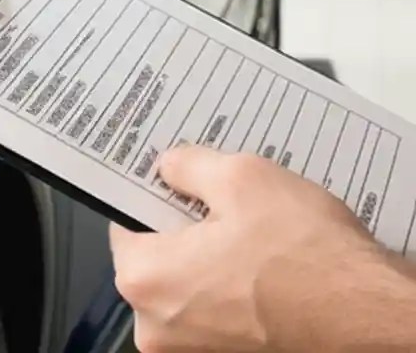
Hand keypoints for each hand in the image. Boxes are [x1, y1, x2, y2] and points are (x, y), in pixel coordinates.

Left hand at [111, 145, 414, 351]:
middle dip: (186, 232)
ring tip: (256, 239)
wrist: (373, 321)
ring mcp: (191, 352)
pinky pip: (215, 315)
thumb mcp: (243, 178)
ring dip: (212, 263)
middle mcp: (156, 327)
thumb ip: (188, 167)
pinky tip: (268, 271)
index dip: (155, 199)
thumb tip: (167, 166)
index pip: (125, 224)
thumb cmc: (308, 256)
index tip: (178, 187)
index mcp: (144, 279)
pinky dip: (233, 293)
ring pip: (188, 289)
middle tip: (228, 209)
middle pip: (155, 260)